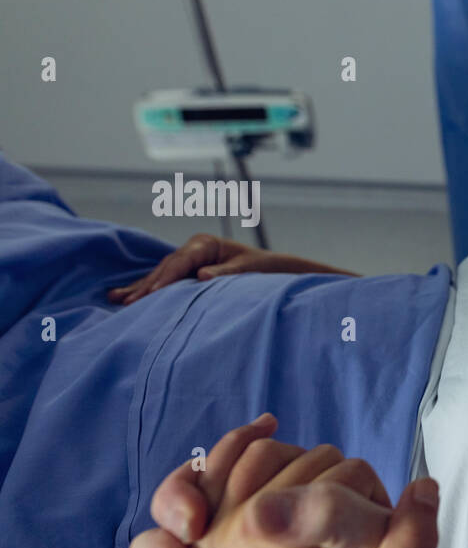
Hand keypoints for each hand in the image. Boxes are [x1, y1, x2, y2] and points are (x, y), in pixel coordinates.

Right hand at [108, 233, 355, 304]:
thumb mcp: (248, 271)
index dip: (167, 278)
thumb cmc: (263, 269)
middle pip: (165, 269)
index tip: (155, 293)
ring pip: (159, 275)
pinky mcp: (185, 273)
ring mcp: (187, 261)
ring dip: (140, 289)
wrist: (271, 270)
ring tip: (117, 300)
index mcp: (205, 244)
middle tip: (129, 303)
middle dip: (147, 286)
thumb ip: (226, 273)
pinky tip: (121, 297)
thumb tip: (203, 276)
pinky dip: (145, 290)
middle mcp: (192, 249)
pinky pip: (162, 282)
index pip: (181, 262)